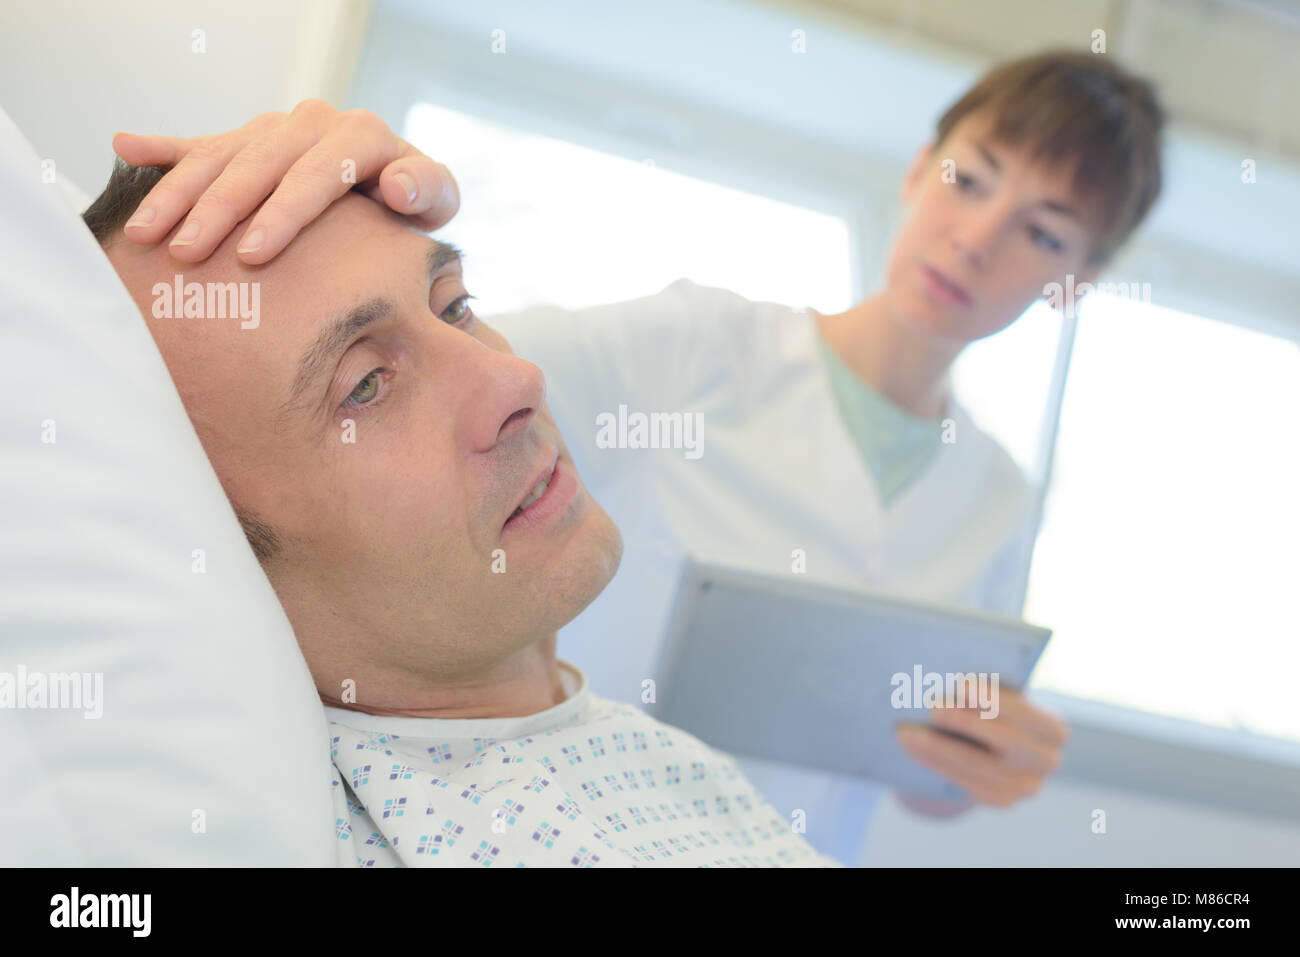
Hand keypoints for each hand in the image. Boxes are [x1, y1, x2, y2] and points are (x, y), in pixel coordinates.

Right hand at [111, 99, 458, 263]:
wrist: (401, 186)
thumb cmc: (416, 207)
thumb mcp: (437, 201)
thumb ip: (428, 191)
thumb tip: (399, 187)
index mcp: (361, 135)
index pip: (317, 174)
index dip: (284, 214)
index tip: (253, 253)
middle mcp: (315, 122)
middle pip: (258, 164)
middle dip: (218, 210)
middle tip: (185, 253)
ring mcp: (276, 127)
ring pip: (221, 154)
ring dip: (179, 193)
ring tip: (144, 233)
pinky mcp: (249, 139)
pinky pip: (200, 141)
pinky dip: (162, 146)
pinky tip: (124, 148)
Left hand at [894, 687, 1068, 808]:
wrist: (990, 747)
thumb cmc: (992, 707)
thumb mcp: (996, 695)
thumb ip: (984, 687)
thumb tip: (945, 675)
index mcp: (1053, 729)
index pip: (1026, 713)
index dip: (994, 699)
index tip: (960, 683)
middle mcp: (1048, 761)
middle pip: (1004, 740)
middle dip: (965, 721)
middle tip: (931, 706)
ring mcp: (1026, 786)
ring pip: (978, 765)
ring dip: (939, 746)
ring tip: (906, 731)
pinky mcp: (1001, 800)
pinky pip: (965, 783)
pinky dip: (935, 762)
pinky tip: (911, 747)